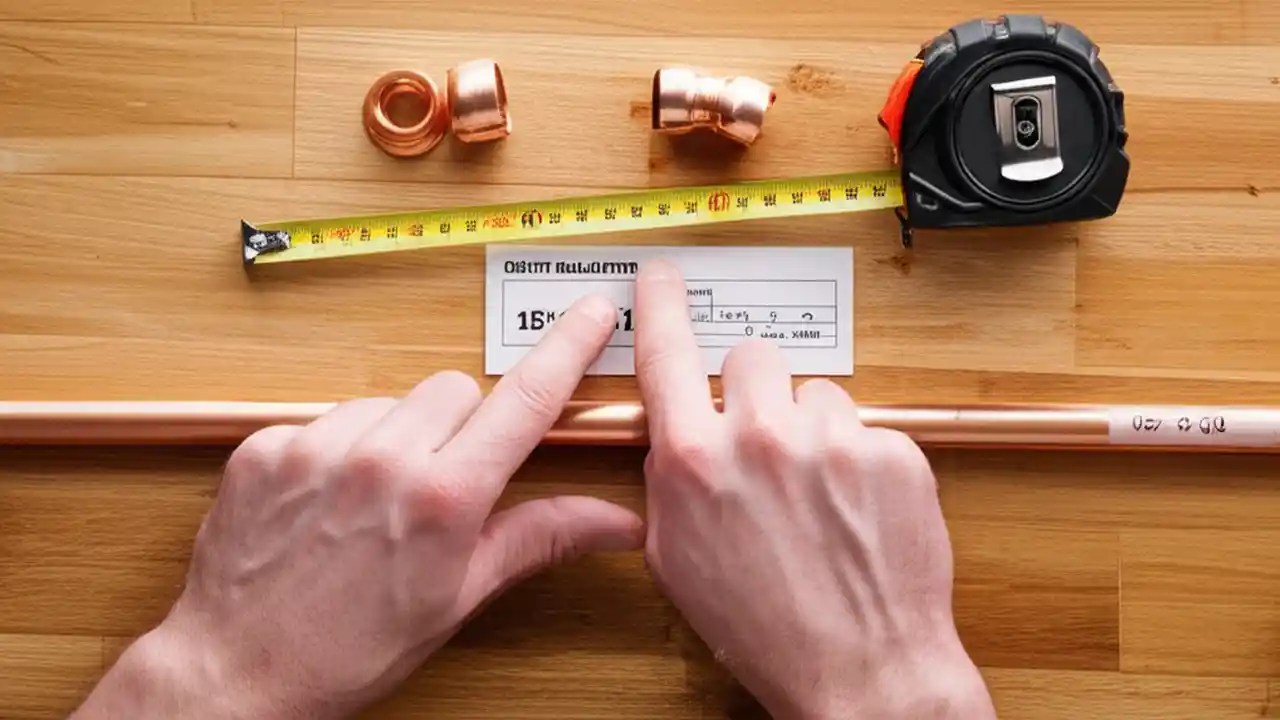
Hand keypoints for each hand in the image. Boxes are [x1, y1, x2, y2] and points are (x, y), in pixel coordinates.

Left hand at [74, 295, 642, 719]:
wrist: (238, 672)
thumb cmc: (350, 650)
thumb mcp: (458, 597)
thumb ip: (538, 538)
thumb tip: (615, 522)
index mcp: (443, 498)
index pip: (524, 400)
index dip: (567, 349)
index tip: (592, 313)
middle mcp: (381, 459)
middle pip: (455, 390)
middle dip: (464, 425)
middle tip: (445, 482)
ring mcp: (317, 447)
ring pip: (390, 402)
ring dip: (398, 435)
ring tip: (375, 499)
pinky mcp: (267, 446)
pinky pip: (326, 418)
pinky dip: (338, 449)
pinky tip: (327, 500)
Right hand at [634, 261, 994, 719]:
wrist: (860, 670)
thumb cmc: (765, 627)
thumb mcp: (678, 558)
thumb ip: (671, 481)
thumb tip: (677, 440)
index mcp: (694, 461)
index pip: (668, 353)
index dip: (662, 304)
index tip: (663, 274)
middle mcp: (760, 438)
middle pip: (753, 357)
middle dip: (757, 391)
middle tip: (768, 442)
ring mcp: (832, 439)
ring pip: (815, 393)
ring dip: (812, 429)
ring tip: (819, 494)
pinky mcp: (891, 450)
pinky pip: (865, 427)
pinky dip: (860, 460)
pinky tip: (857, 510)